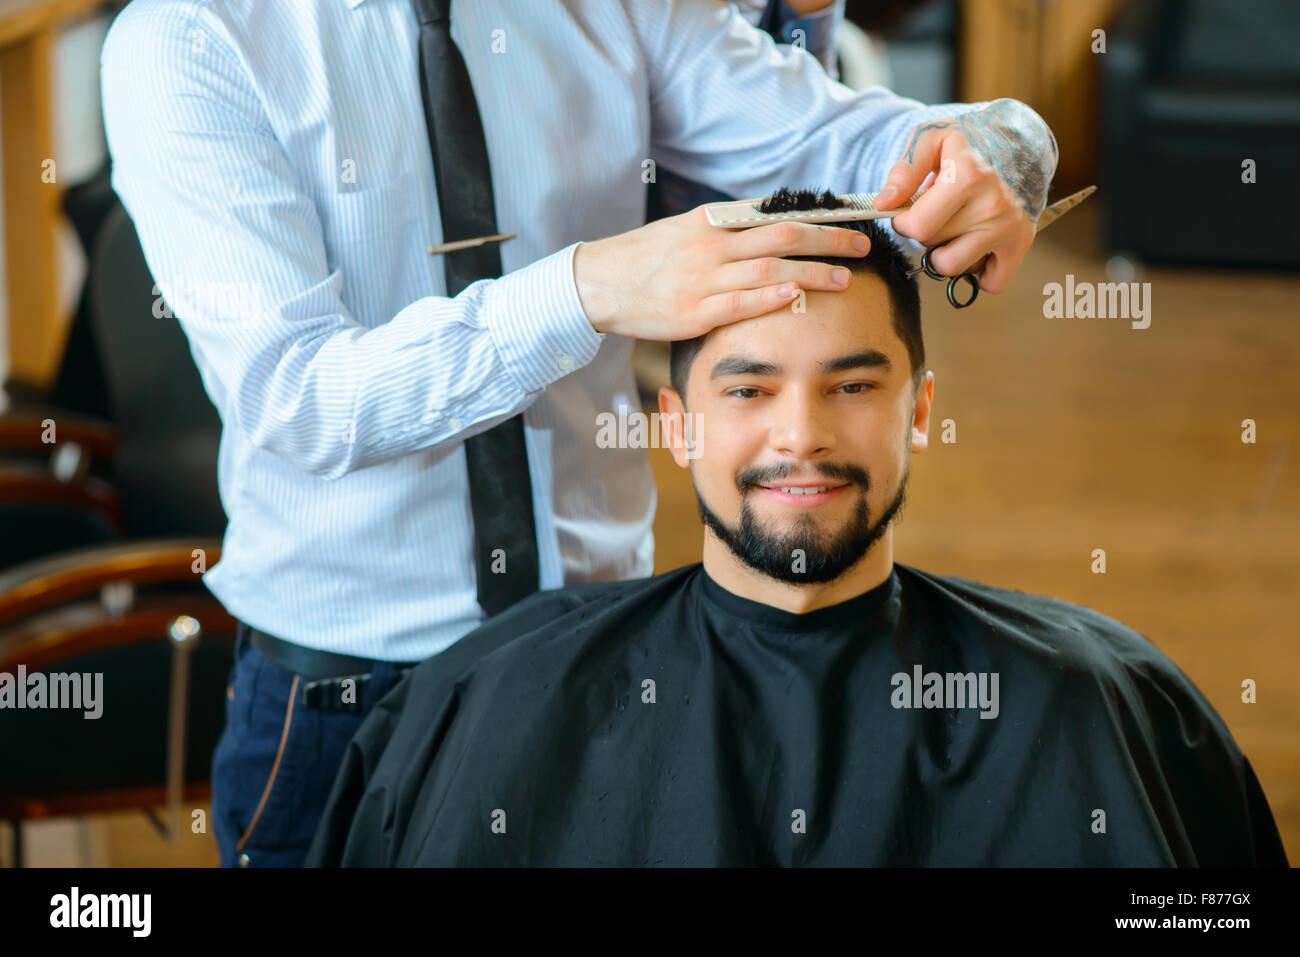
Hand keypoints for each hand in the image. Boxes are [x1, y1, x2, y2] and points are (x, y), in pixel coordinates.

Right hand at [574, 204, 869, 339]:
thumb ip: (727, 231)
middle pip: (783, 237)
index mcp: (713, 221)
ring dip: (811, 274)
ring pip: (769, 270)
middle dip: (829, 241)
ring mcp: (703, 278)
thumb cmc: (646, 259)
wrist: (598, 284)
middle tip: (864, 245)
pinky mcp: (693, 311)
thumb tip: (772, 226)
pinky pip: (740, 303)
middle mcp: (712, 245)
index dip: (818, 217)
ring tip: (844, 280)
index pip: (776, 214)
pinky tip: (798, 298)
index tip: (851, 218)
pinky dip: (771, 300)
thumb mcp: (686, 232)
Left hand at [874, 98, 1058, 293]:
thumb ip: (904, 171)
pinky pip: (991, 282)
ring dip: (944, 253)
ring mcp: (1009, 227)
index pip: (918, 227)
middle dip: (925, 232)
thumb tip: (883, 204)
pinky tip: (971, 246)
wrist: (1020, 138)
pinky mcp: (1021, 241)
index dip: (902, 222)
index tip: (907, 212)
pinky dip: (976, 271)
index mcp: (968, 177)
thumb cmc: (970, 138)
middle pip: (933, 247)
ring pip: (954, 267)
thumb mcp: (932, 137)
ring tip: (952, 226)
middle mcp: (993, 206)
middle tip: (935, 211)